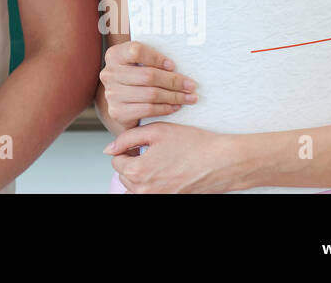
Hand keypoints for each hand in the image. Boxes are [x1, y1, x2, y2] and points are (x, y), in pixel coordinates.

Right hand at [100, 41, 196, 126]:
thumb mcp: (138, 63)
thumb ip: (151, 59)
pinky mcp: (117, 112)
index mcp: (114, 55)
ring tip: (189, 97)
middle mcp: (109, 73)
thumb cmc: (136, 79)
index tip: (173, 66)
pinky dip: (165, 108)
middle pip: (148, 75)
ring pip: (151, 94)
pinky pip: (148, 109)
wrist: (121, 104)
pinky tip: (176, 106)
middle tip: (191, 86)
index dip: (157, 58)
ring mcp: (112, 94)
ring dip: (175, 96)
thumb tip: (176, 66)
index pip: (136, 51)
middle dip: (174, 81)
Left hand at [104, 122, 239, 192]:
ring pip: (135, 188)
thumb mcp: (156, 131)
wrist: (221, 162)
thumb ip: (127, 138)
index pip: (116, 162)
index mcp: (138, 171)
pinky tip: (164, 173)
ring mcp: (158, 198)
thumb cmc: (192, 144)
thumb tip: (109, 149)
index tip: (140, 144)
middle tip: (151, 151)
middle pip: (124, 176)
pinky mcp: (169, 200)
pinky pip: (149, 194)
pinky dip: (150, 185)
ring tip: (158, 162)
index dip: (125, 149)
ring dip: (139, 175)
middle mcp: (145, 190)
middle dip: (132, 163)